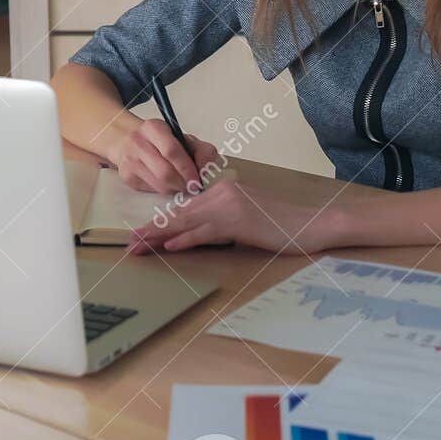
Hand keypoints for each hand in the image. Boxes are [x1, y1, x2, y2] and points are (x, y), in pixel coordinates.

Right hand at [105, 118, 219, 194]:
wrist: (125, 140)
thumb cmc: (160, 140)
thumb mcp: (182, 138)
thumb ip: (201, 150)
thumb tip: (206, 171)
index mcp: (153, 128)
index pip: (172, 151)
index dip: (187, 168)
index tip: (198, 180)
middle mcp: (137, 143)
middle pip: (165, 172)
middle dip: (183, 183)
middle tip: (192, 186)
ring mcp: (129, 161)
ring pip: (160, 185)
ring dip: (176, 189)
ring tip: (181, 184)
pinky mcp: (126, 177)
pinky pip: (152, 190)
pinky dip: (165, 190)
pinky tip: (167, 183)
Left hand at [127, 179, 346, 254]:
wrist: (311, 223)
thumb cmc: (280, 226)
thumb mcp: (244, 222)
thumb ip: (219, 225)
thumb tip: (193, 237)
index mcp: (222, 191)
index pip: (183, 210)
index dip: (159, 225)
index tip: (140, 237)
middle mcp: (222, 193)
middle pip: (179, 215)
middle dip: (152, 231)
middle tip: (129, 245)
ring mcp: (230, 205)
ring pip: (187, 222)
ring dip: (160, 237)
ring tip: (139, 248)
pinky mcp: (239, 220)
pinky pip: (207, 231)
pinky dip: (186, 239)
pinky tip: (170, 248)